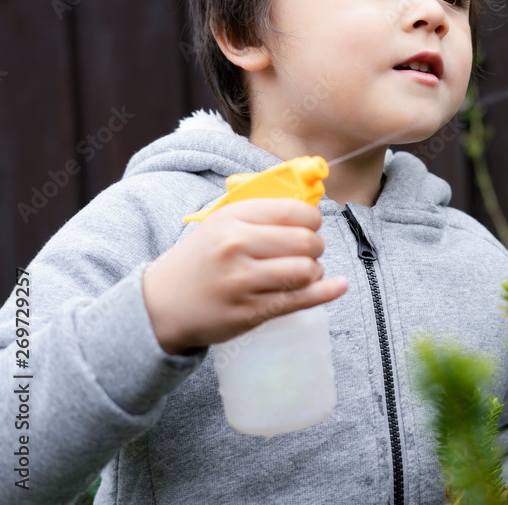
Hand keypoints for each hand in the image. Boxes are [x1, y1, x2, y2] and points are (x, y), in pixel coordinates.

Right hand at [142, 198, 347, 354]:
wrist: (160, 304)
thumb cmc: (200, 260)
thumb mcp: (220, 224)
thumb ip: (260, 213)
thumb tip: (309, 206)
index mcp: (231, 218)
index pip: (292, 210)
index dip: (313, 217)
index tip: (311, 224)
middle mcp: (236, 246)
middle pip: (304, 240)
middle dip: (316, 245)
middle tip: (308, 250)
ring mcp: (242, 281)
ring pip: (305, 270)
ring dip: (314, 270)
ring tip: (304, 271)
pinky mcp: (249, 312)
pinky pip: (299, 300)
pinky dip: (326, 292)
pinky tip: (338, 285)